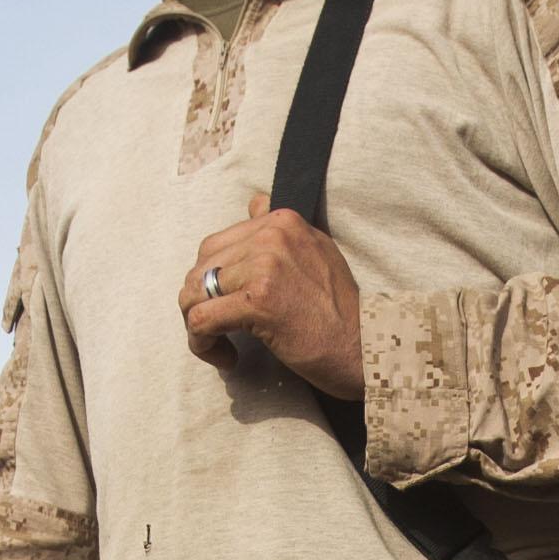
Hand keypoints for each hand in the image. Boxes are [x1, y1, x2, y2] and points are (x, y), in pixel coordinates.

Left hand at [180, 209, 364, 398]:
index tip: (227, 305)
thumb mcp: (316, 251)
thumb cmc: (339, 311)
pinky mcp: (257, 300)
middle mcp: (271, 235)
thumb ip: (282, 232)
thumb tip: (254, 203)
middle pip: (200, 267)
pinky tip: (225, 356)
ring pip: (194, 293)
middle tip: (216, 331)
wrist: (364, 346)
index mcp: (282, 221)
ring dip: (197, 325)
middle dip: (198, 302)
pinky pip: (202, 320)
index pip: (217, 244)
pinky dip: (202, 343)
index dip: (212, 280)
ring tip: (218, 345)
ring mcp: (264, 266)